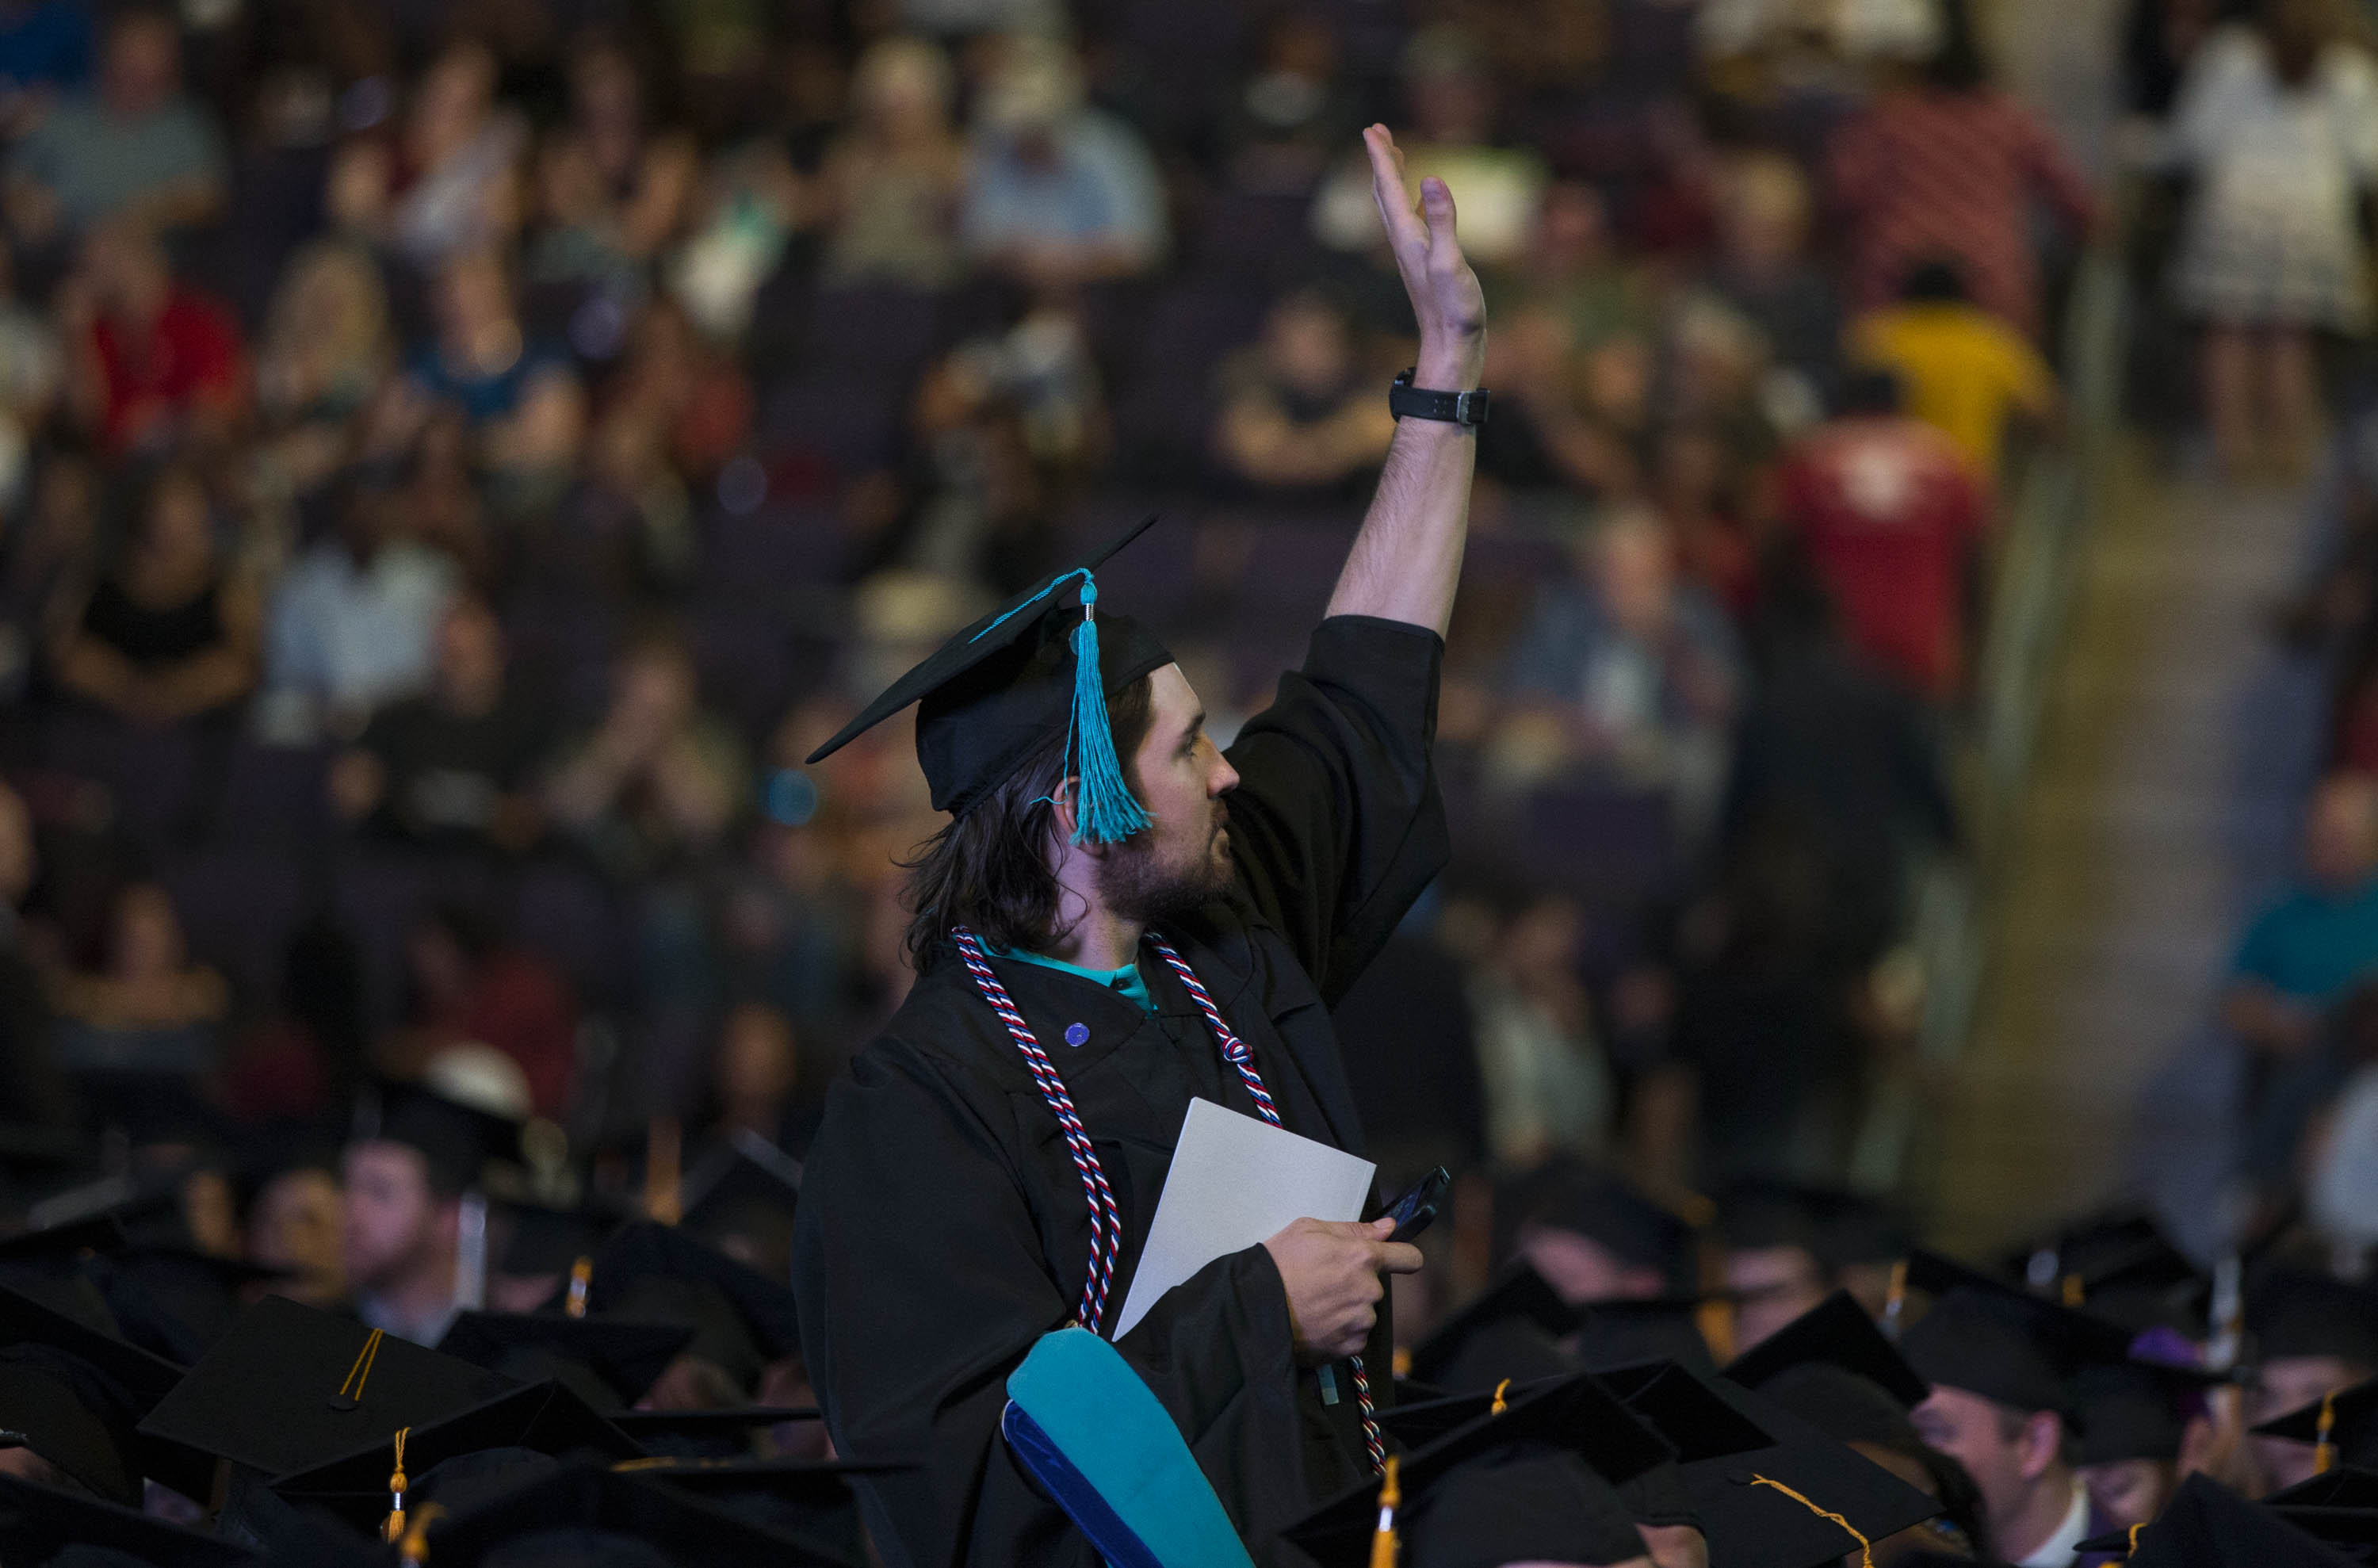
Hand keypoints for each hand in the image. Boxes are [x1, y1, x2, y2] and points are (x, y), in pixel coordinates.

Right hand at [1263, 1216, 1421, 1363]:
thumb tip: (1387, 1229)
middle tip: (1324, 1281)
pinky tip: (1315, 1321)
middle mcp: (1368, 1291)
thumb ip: (1354, 1229)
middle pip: (1375, 1286)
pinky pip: (1354, 1335)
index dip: (1403, 1256)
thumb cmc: (1277, 1266)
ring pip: (1364, 1312)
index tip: (1398, 1259)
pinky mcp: (1350, 1346)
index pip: (1408, 1258)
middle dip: (1356, 1283)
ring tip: (1315, 1303)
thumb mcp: (1308, 1230)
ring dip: (1347, 1308)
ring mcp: (1361, 1321)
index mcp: (1362, 1257)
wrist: (1253, 1310)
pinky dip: (1339, 1330)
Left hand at [1363, 125, 1485, 390]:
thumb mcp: (1451, 262)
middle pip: (1385, 193)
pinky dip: (1411, 202)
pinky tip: (1422, 202)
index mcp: (1408, 237)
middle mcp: (1404, 243)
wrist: (1452, 348)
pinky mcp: (1426, 264)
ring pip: (1395, 207)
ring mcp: (1413, 254)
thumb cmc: (1454, 310)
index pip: (1389, 188)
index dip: (1380, 157)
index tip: (1372, 129)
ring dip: (1392, 179)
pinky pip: (1412, 222)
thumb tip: (1432, 179)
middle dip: (1381, 161)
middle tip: (1377, 132)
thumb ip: (1443, 220)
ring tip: (1395, 156)